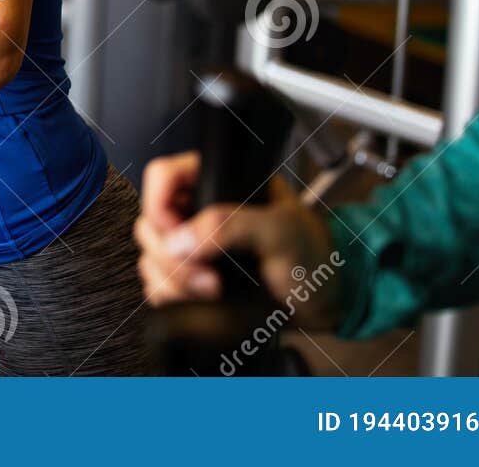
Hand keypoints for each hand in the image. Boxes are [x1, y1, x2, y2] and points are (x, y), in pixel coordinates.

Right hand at [133, 151, 342, 329]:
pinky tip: (203, 300)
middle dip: (171, 255)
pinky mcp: (192, 275)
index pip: (163, 177)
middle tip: (206, 275)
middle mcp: (200, 208)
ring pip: (152, 256)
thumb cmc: (315, 256)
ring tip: (213, 290)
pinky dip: (171, 295)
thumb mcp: (282, 233)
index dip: (159, 206)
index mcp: (220, 181)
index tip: (177, 236)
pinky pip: (158, 283)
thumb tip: (181, 239)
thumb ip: (233, 225)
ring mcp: (194, 243)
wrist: (326, 301)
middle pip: (151, 222)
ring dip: (174, 279)